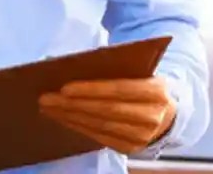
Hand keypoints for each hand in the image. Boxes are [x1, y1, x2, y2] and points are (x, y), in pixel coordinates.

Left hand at [39, 77, 176, 153]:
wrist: (165, 114)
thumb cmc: (144, 85)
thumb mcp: (139, 72)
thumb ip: (116, 67)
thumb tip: (76, 65)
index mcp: (156, 91)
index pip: (119, 90)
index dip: (91, 90)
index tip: (64, 87)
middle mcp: (152, 116)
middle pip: (106, 110)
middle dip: (74, 105)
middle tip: (47, 98)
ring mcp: (142, 136)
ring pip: (100, 126)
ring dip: (71, 117)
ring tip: (49, 108)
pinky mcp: (130, 148)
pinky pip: (99, 138)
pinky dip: (78, 127)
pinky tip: (63, 119)